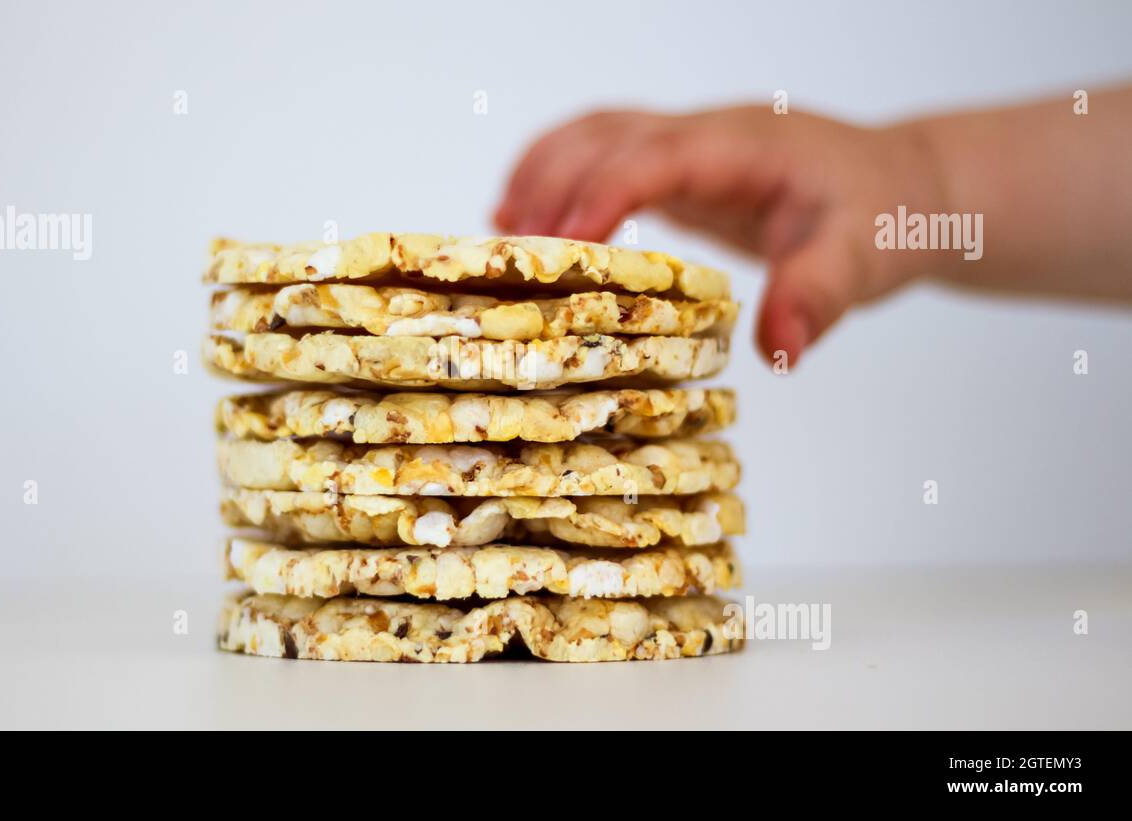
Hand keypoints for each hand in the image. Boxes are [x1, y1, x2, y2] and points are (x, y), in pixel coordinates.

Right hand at [493, 107, 947, 365]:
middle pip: (608, 135)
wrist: (902, 186)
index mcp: (746, 147)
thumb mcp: (866, 259)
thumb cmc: (885, 216)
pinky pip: (605, 156)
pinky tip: (527, 217)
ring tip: (494, 231)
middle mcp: (707, 135)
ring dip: (542, 174)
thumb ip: (818, 296)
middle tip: (505, 251)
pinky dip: (559, 177)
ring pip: (597, 135)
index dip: (603, 195)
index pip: (658, 157)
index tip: (560, 245)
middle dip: (551, 186)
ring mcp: (690, 145)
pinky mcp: (680, 167)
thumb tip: (780, 350)